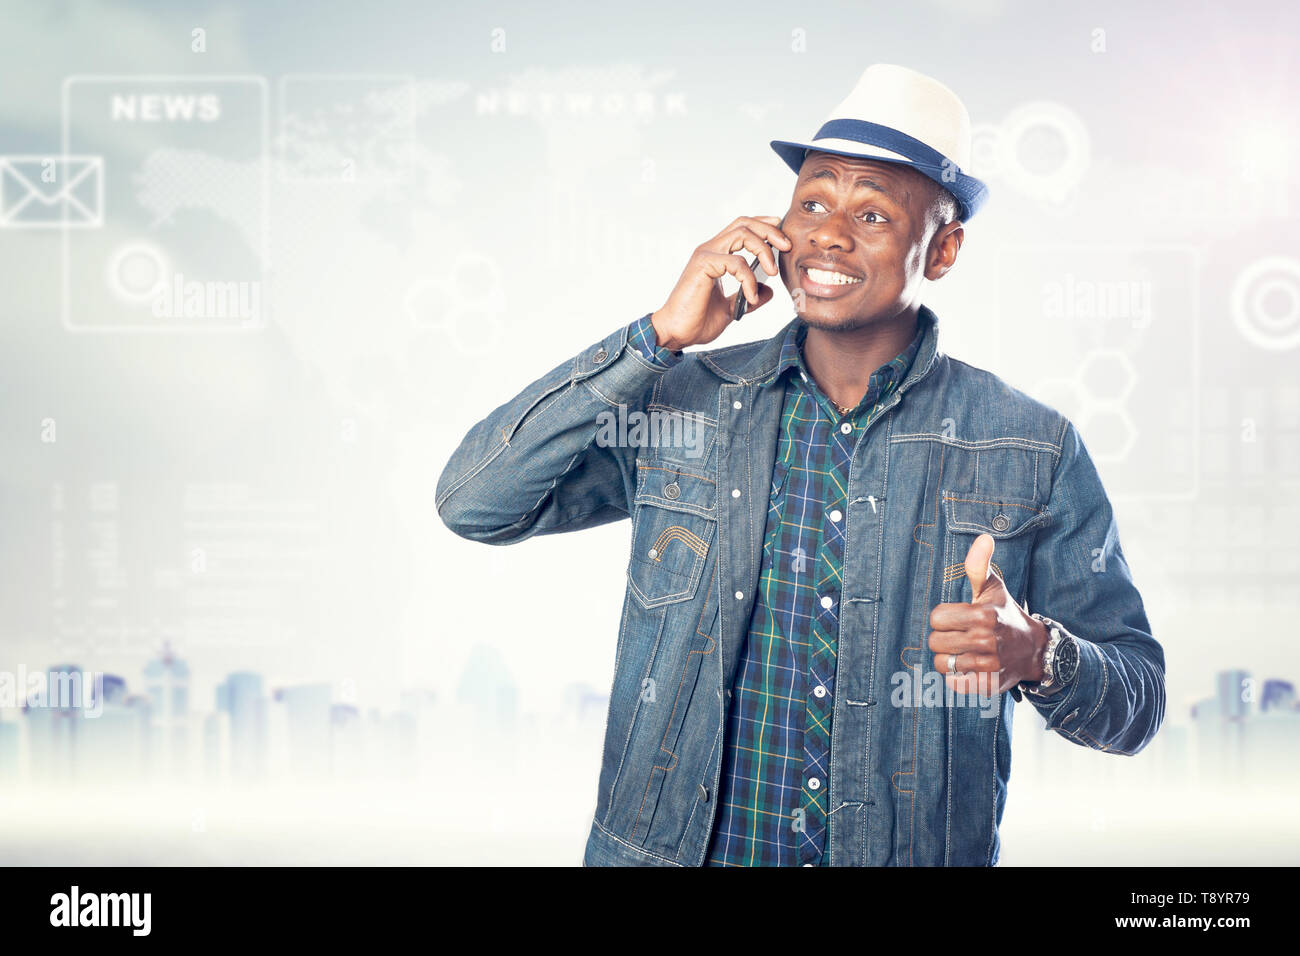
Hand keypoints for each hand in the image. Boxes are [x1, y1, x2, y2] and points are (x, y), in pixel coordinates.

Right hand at [650, 216, 791, 350]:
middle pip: (744, 223)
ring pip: (742, 234)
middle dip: (770, 230)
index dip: (763, 225)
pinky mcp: (703, 265)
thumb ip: (749, 297)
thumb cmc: (696, 322)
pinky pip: (736, 263)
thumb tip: (769, 291)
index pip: (741, 227)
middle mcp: (710, 249)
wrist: (676, 333)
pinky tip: (751, 297)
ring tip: (773, 272)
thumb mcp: (731, 309)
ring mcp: (705, 255)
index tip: (781, 235)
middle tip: (787, 246)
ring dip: (764, 250)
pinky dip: (749, 279)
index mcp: (715, 255)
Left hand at [927, 533, 1048, 695]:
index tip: (958, 618)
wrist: (1034, 649)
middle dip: (944, 638)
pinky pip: (954, 684)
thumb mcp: (993, 588)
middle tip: (962, 636)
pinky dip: (958, 678)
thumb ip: (979, 565)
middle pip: (936, 642)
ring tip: (966, 652)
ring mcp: (988, 665)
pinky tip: (970, 667)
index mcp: (982, 615)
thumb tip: (984, 537)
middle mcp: (986, 641)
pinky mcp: (988, 685)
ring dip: (950, 659)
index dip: (943, 618)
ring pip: (943, 664)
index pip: (936, 618)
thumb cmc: (1005, 614)